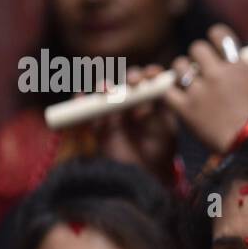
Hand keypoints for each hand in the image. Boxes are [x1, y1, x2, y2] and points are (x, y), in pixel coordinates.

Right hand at [90, 65, 180, 181]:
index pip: (149, 81)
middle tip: (134, 82)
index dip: (149, 74)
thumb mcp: (166, 128)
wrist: (145, 174)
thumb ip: (162, 108)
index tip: (152, 74)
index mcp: (151, 102)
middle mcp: (132, 104)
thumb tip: (161, 86)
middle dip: (131, 77)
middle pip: (128, 82)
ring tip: (106, 89)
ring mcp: (114, 113)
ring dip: (104, 86)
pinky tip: (81, 96)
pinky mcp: (99, 125)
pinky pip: (86, 110)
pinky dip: (81, 101)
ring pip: (106, 92)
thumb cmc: (160, 152)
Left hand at [164, 25, 247, 152]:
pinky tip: (179, 97)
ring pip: (179, 67)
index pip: (220, 35)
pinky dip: (172, 92)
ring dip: (183, 71)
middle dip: (199, 55)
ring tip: (189, 82)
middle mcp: (216, 75)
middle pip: (197, 48)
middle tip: (202, 67)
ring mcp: (199, 92)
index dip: (216, 36)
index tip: (217, 46)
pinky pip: (169, 92)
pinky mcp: (186, 110)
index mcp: (237, 68)